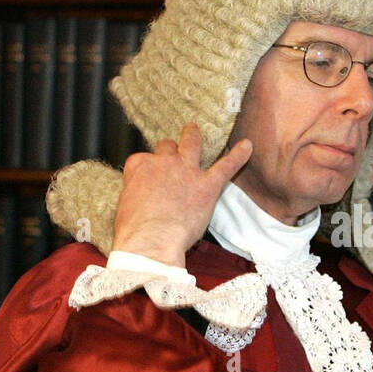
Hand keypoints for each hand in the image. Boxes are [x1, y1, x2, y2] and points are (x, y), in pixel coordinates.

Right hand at [111, 123, 251, 266]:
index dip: (150, 168)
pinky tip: (247, 147)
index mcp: (140, 166)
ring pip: (192, 143)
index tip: (151, 178)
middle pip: (167, 147)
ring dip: (194, 136)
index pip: (145, 160)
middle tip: (173, 150)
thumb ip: (137, 194)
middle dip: (170, 149)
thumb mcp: (126, 205)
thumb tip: (143, 199)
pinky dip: (238, 155)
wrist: (151, 240)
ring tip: (195, 131)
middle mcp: (164, 162)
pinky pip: (227, 165)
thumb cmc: (135, 230)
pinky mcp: (208, 185)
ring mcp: (187, 171)